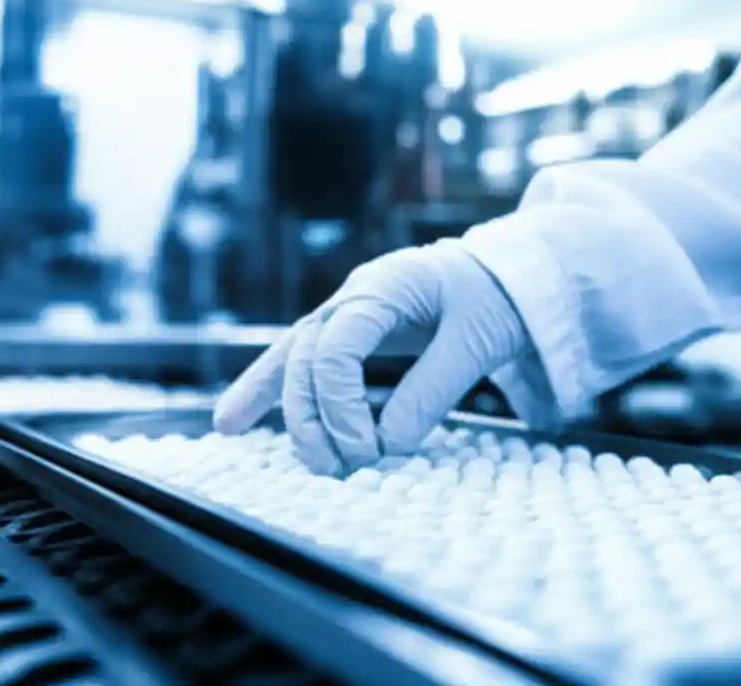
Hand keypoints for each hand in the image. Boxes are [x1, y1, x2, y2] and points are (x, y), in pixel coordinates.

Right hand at [213, 241, 533, 474]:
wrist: (506, 274)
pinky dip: (270, 392)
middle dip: (316, 419)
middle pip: (306, 359)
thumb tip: (387, 445)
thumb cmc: (495, 299)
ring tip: (312, 463)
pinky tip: (234, 423)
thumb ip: (432, 390)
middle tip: (347, 466)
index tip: (367, 448)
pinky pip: (300, 364)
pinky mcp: (347, 336)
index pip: (336, 347)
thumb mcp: (477, 343)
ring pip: (293, 361)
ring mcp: (345, 314)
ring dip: (291, 416)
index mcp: (385, 287)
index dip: (341, 404)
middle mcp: (353, 297)